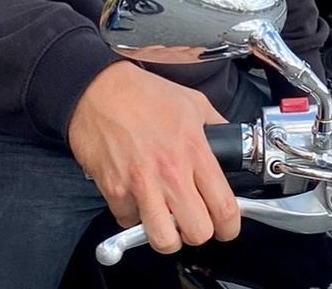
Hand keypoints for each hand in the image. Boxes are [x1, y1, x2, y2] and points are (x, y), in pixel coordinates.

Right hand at [67, 61, 238, 253]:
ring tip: (168, 221)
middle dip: (199, 232)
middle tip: (195, 221)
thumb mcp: (194, 102)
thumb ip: (216, 125)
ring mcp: (141, 185)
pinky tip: (138, 199)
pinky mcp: (114, 191)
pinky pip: (129, 223)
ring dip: (168, 236)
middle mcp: (170, 172)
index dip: (230, 225)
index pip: (224, 204)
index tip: (228, 226)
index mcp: (194, 149)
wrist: (100, 91)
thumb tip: (230, 140)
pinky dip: (134, 218)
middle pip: (197, 231)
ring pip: (163, 240)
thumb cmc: (145, 94)